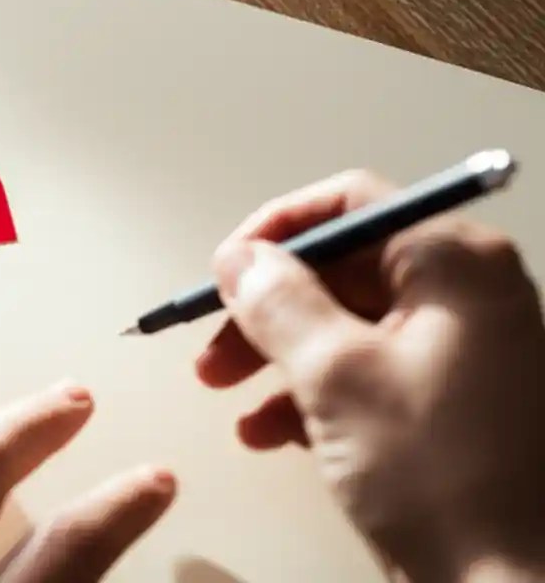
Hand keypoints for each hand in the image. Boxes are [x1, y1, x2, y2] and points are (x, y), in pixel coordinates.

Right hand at [197, 170, 544, 581]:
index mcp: (455, 264)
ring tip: (224, 394)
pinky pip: (364, 371)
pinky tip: (267, 432)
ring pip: (343, 324)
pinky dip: (310, 393)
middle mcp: (465, 295)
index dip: (275, 231)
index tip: (224, 271)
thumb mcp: (335, 375)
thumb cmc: (440, 474)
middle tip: (212, 345)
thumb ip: (278, 302)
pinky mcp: (447, 402)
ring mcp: (460, 350)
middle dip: (265, 308)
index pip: (350, 204)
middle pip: (340, 268)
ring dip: (274, 355)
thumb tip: (240, 258)